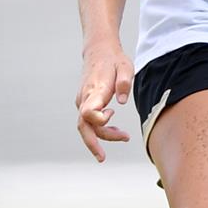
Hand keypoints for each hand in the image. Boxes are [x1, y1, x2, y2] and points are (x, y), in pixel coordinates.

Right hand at [75, 43, 134, 161]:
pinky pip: (88, 121)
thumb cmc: (114, 59)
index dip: (98, 120)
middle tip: (102, 158)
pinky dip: (100, 129)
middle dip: (92, 143)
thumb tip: (121, 101)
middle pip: (83, 126)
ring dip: (102, 136)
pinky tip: (115, 130)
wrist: (98, 49)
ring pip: (86, 126)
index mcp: (94, 90)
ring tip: (124, 136)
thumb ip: (124, 82)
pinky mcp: (84, 102)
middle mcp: (84, 97)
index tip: (112, 114)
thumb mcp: (125, 66)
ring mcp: (82, 100)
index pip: (87, 112)